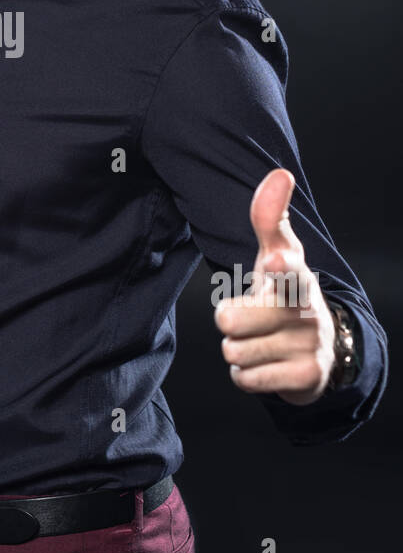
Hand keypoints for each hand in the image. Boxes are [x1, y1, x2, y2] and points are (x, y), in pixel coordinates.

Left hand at [214, 168, 336, 404]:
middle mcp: (306, 309)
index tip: (275, 260)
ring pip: (234, 352)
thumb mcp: (279, 255)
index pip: (288, 267)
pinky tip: (266, 364)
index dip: (280, 265)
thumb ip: (270, 217)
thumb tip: (280, 173)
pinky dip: (247, 375)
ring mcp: (309, 344)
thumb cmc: (286, 291)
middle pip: (229, 320)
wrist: (323, 348)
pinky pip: (247, 379)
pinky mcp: (307, 378)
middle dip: (229, 322)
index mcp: (296, 274)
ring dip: (239, 350)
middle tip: (249, 319)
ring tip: (261, 341)